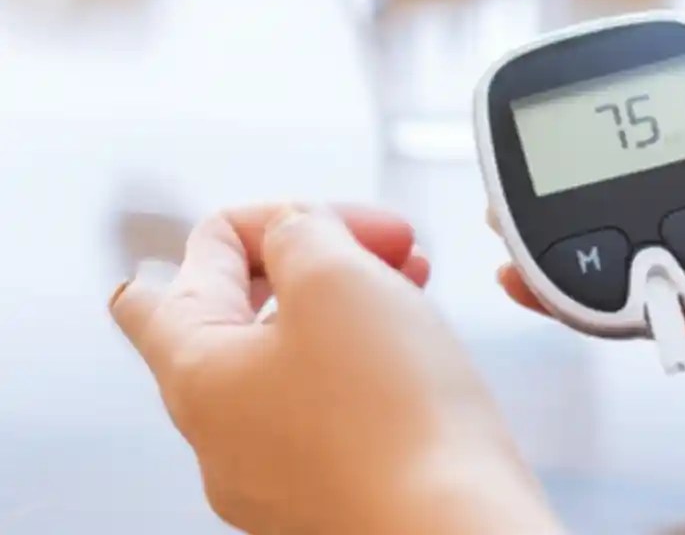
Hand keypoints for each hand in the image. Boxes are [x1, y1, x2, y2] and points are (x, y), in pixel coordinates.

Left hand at [112, 204, 561, 534]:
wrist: (453, 527)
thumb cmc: (393, 420)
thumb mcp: (335, 277)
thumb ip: (298, 229)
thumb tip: (292, 231)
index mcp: (195, 370)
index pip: (193, 260)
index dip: (264, 218)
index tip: (331, 220)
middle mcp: (219, 431)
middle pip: (241, 310)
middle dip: (313, 261)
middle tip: (382, 247)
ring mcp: (271, 471)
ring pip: (291, 359)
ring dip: (345, 309)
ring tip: (410, 290)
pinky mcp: (326, 493)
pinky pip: (327, 411)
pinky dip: (363, 368)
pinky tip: (414, 358)